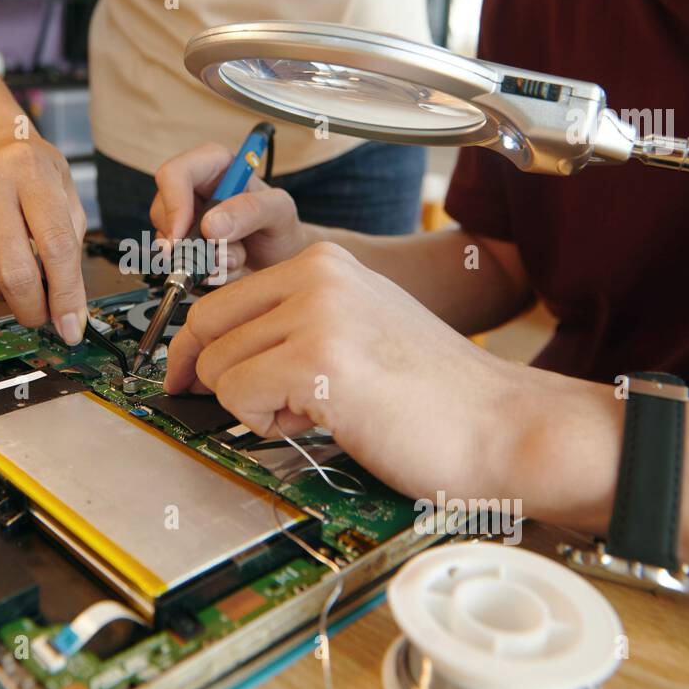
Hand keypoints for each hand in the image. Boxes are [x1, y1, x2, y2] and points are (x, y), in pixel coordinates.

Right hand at [0, 135, 87, 342]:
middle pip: (13, 271)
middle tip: (42, 316)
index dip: (66, 294)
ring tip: (17, 276)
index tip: (72, 325)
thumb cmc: (31, 172)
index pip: (55, 245)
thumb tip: (68, 309)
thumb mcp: (66, 193)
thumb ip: (70, 247)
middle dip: (32, 308)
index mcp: (30, 171)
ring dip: (6, 296)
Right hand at [150, 141, 307, 275]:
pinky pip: (178, 264)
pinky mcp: (184, 247)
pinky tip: (227, 270)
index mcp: (214, 166)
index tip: (183, 235)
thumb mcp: (280, 212)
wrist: (283, 260)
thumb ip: (252, 211)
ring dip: (203, 261)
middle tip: (222, 257)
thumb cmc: (282, 227)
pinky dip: (204, 274)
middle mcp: (194, 190)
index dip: (173, 204)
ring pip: (169, 242)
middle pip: (163, 212)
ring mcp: (186, 220)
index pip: (174, 174)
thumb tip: (211, 225)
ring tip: (236, 260)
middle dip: (191, 242)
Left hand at [164, 242, 529, 502]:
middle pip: (205, 327)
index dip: (196, 347)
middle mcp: (316, 275)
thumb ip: (293, 327)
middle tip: (239, 407)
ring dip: (252, 405)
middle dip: (210, 377)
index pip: (221, 298)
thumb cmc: (436, 394)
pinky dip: (264, 422)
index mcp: (325, 262)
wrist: (503, 425)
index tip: (185, 376)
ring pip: (217, 366)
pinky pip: (237, 395)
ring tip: (315, 412)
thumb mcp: (358, 330)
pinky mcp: (315, 360)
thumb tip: (216, 355)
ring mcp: (316, 313)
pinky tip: (320, 421)